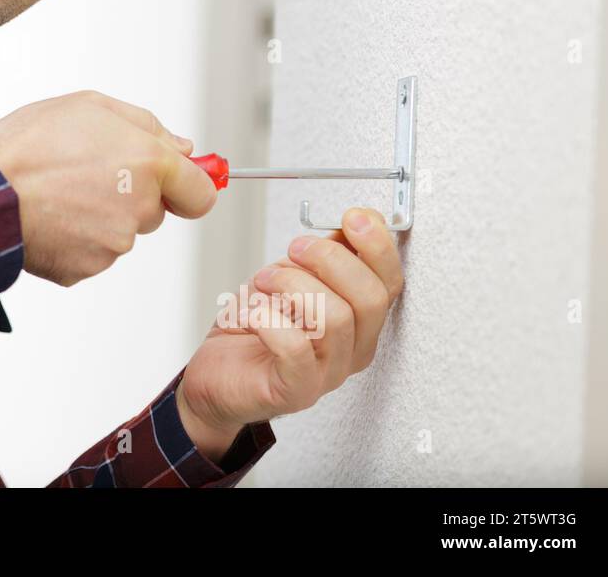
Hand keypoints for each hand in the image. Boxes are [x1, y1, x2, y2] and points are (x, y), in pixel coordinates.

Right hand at [0, 90, 216, 286]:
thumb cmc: (29, 143)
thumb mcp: (90, 106)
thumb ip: (147, 125)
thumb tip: (183, 147)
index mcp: (149, 164)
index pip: (201, 193)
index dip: (191, 187)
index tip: (183, 185)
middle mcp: (139, 208)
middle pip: (154, 211)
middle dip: (130, 195)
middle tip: (86, 174)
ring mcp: (113, 244)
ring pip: (120, 232)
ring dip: (98, 217)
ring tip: (58, 193)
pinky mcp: (86, 269)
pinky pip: (90, 254)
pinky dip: (74, 240)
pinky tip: (49, 218)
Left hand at [177, 207, 404, 453]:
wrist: (217, 373)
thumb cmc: (255, 326)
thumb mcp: (291, 276)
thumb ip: (326, 256)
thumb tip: (354, 222)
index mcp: (359, 319)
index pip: (390, 282)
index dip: (378, 246)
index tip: (353, 217)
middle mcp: (353, 349)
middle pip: (370, 299)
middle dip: (330, 260)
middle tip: (294, 249)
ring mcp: (328, 373)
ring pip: (334, 318)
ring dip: (292, 285)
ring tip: (262, 282)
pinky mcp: (296, 390)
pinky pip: (294, 348)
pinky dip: (268, 318)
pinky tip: (251, 313)